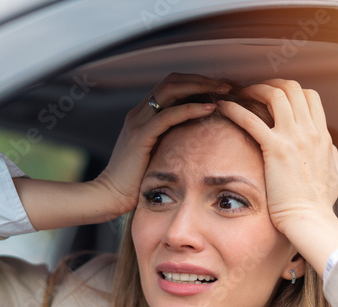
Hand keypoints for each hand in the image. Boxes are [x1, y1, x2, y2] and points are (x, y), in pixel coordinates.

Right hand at [94, 73, 230, 215]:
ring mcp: (138, 122)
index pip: (171, 86)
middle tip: (227, 85)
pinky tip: (209, 109)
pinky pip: (168, 115)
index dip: (196, 82)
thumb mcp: (156, 154)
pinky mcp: (140, 136)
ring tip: (223, 91)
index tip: (220, 89)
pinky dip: (190, 109)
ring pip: (171, 90)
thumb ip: (170, 141)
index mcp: (142, 115)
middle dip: (202, 80)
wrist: (110, 195)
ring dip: (200, 87)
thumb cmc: (135, 181)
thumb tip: (197, 139)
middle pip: (172, 81)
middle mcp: (139, 113)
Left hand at [217, 79, 337, 272]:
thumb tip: (328, 150)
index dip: (290, 92)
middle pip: (292, 89)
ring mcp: (293, 138)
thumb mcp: (335, 176)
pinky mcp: (275, 149)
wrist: (310, 219)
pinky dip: (235, 109)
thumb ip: (330, 158)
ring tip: (239, 95)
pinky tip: (223, 107)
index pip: (309, 98)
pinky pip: (252, 119)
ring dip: (254, 90)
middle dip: (271, 84)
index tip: (274, 97)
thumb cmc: (319, 205)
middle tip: (253, 91)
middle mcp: (309, 131)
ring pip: (275, 95)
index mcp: (321, 136)